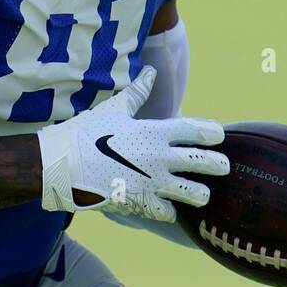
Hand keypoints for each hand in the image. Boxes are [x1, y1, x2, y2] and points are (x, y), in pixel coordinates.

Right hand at [37, 65, 227, 221]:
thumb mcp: (116, 109)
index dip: (213, 133)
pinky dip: (170, 211)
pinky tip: (168, 207)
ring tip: (199, 193)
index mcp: (156, 132)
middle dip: (219, 165)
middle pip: (205, 163)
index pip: (198, 130)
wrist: (64, 164)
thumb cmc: (88, 131)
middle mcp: (161, 158)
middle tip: (222, 167)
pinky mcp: (142, 204)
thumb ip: (138, 92)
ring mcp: (153, 183)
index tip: (217, 135)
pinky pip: (169, 213)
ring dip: (199, 193)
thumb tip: (151, 72)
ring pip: (195, 194)